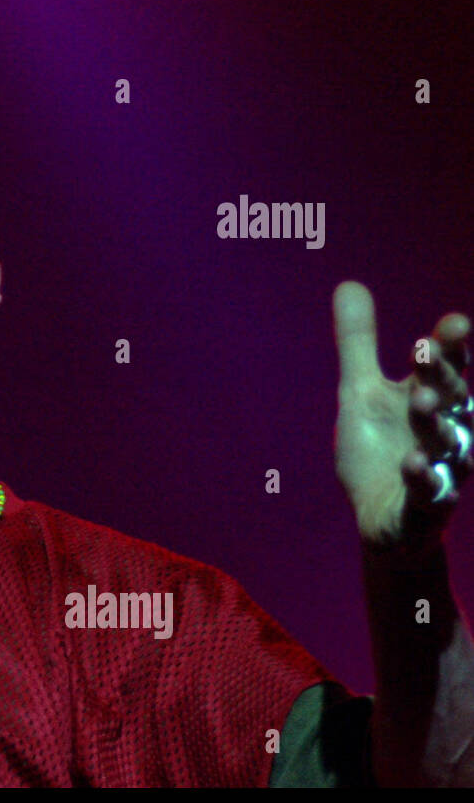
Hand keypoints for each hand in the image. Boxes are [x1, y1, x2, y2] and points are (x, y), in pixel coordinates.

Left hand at [332, 280, 471, 550]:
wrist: (383, 520)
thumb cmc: (380, 452)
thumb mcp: (360, 393)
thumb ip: (358, 344)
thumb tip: (348, 283)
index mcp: (427, 400)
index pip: (444, 368)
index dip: (450, 347)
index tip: (453, 322)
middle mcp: (442, 431)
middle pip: (451, 400)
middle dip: (442, 376)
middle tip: (426, 352)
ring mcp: (439, 468)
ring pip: (447, 443)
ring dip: (437, 422)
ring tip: (423, 403)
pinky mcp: (426, 505)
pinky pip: (431, 491)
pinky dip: (425, 476)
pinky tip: (414, 462)